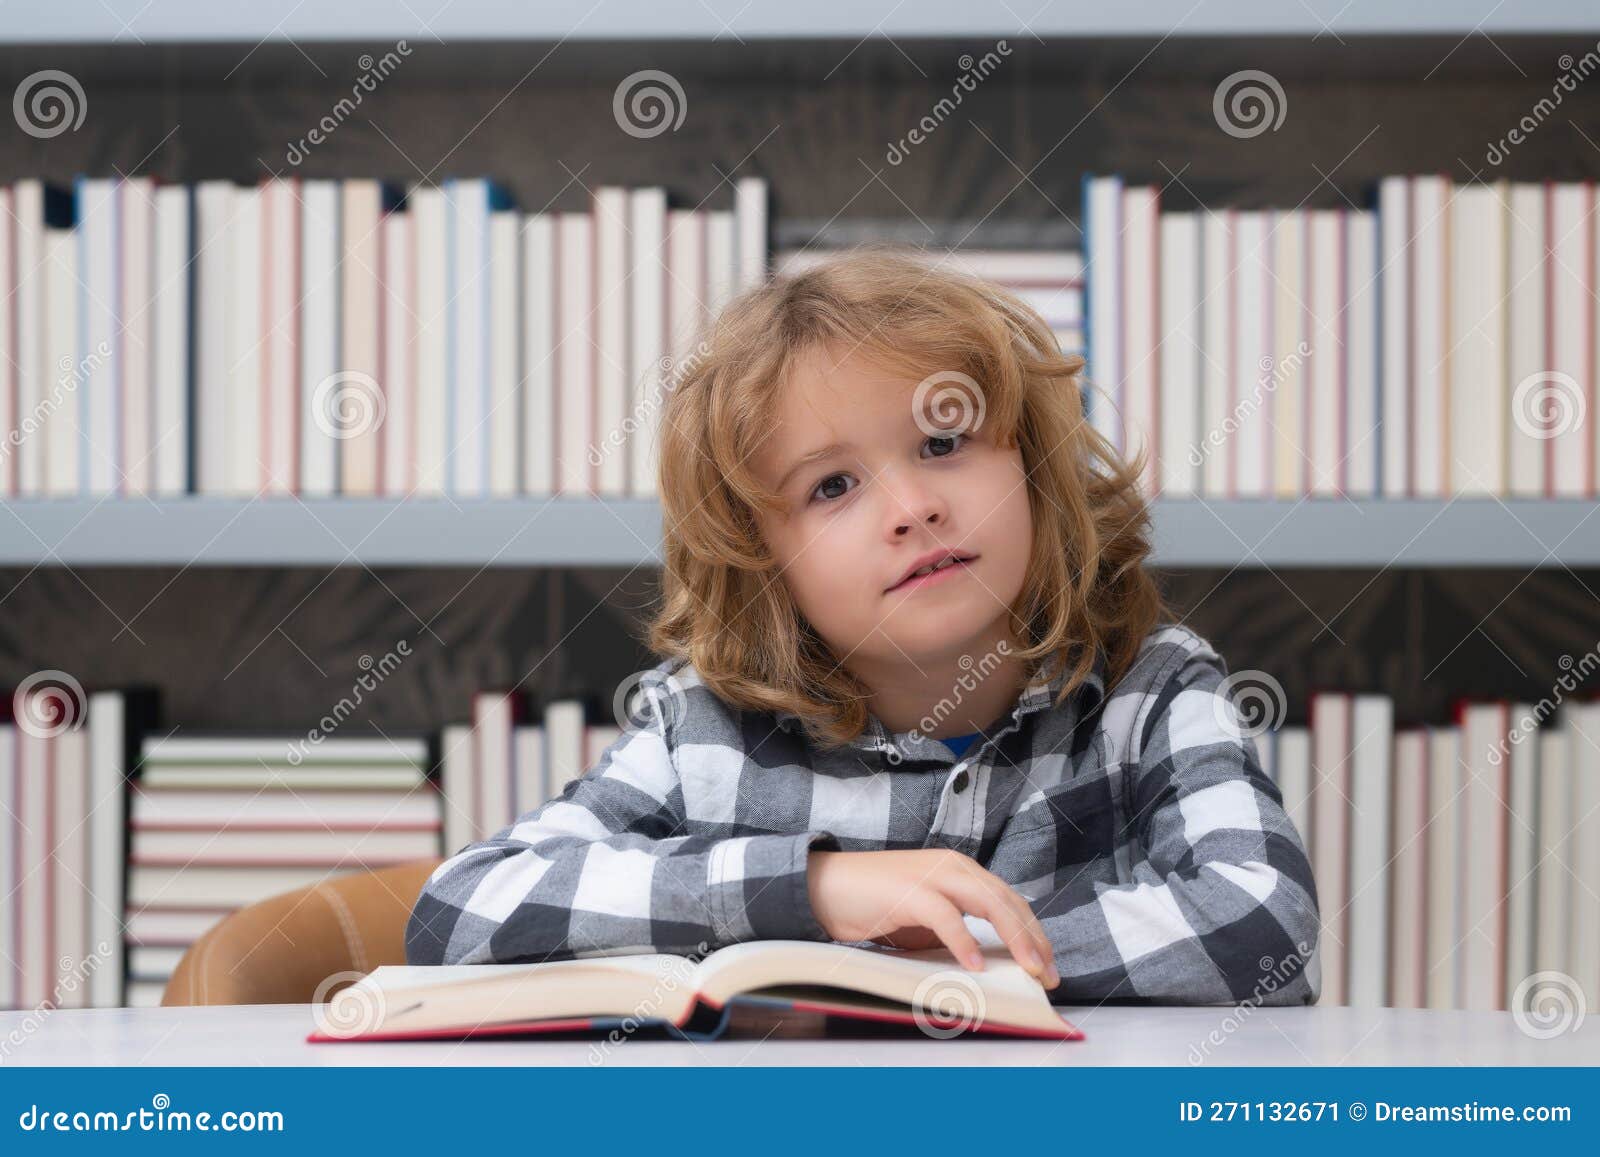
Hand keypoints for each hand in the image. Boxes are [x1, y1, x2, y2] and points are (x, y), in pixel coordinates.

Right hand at [806, 848, 1059, 988]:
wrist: (825, 888)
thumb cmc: (873, 904)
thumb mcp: (924, 919)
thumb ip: (956, 930)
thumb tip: (990, 962)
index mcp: (960, 871)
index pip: (1010, 900)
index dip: (1033, 932)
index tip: (1048, 964)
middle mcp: (953, 867)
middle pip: (1009, 902)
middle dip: (1034, 939)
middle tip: (1049, 975)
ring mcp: (933, 875)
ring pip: (990, 903)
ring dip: (1015, 939)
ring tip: (1031, 969)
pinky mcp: (911, 891)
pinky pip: (947, 917)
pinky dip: (966, 941)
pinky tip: (977, 965)